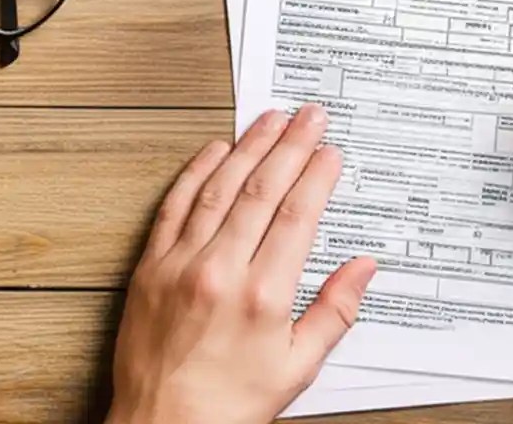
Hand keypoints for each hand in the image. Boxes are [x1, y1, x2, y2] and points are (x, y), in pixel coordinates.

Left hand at [106, 105, 376, 423]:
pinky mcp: (150, 269)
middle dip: (290, 146)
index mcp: (262, 297)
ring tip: (269, 120)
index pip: (298, 216)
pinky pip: (174, 206)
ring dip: (248, 147)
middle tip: (308, 117)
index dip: (317, 176)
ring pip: (219, 188)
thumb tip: (362, 269)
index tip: (330, 153)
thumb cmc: (226, 406)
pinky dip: (195, 172)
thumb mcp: (297, 367)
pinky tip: (213, 151)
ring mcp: (180, 265)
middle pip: (262, 191)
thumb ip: (335, 311)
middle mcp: (220, 272)